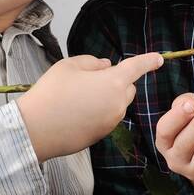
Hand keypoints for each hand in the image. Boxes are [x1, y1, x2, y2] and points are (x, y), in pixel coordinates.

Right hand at [17, 52, 163, 162]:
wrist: (34, 130)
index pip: (137, 67)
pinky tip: (76, 113)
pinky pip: (106, 118)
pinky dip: (98, 112)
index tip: (159, 59)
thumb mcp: (69, 66)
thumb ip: (93, 62)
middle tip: (88, 80)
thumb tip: (106, 66)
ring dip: (107, 98)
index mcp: (113, 82)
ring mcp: (111, 122)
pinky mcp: (101, 135)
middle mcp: (117, 104)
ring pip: (116, 104)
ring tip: (78, 98)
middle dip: (115, 82)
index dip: (149, 61)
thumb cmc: (51, 93)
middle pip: (127, 88)